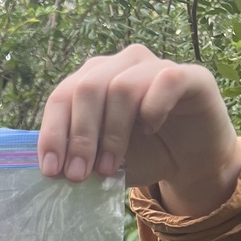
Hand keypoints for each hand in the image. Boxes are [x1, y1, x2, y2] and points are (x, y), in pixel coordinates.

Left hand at [38, 43, 240, 215]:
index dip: (53, 133)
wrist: (189, 159)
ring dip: (112, 134)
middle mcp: (120, 65)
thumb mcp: (102, 160)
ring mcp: (153, 66)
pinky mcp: (188, 75)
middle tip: (79, 175)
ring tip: (109, 168)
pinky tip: (150, 131)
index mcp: (92, 80)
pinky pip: (165, 82)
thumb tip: (53, 170)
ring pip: (121, 87)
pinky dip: (153, 110)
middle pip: (87, 88)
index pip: (62, 96)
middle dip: (80, 137)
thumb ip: (79, 157)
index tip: (52, 170)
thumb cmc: (141, 155)